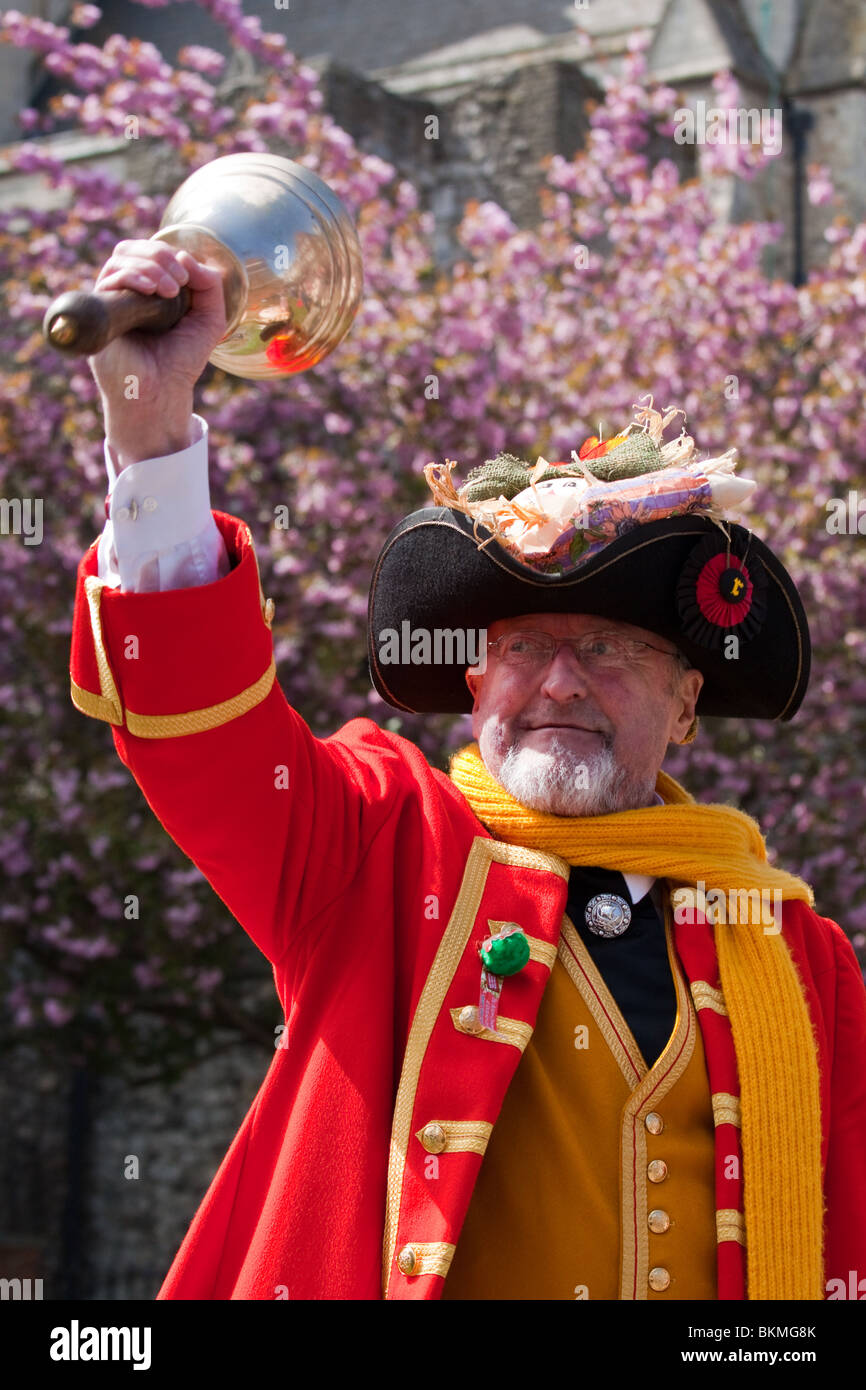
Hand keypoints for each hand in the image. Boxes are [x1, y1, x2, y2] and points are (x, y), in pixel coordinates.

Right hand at [87, 239, 227, 466]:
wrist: (163, 393)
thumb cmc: (182, 360)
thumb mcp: (208, 320)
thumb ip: (209, 286)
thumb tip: (187, 256)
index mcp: (147, 289)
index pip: (148, 252)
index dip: (169, 253)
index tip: (190, 275)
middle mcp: (125, 292)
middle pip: (130, 249)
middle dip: (158, 255)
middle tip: (181, 278)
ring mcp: (110, 302)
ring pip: (118, 261)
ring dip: (149, 266)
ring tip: (170, 291)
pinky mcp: (100, 315)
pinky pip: (107, 281)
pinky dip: (131, 277)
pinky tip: (151, 291)